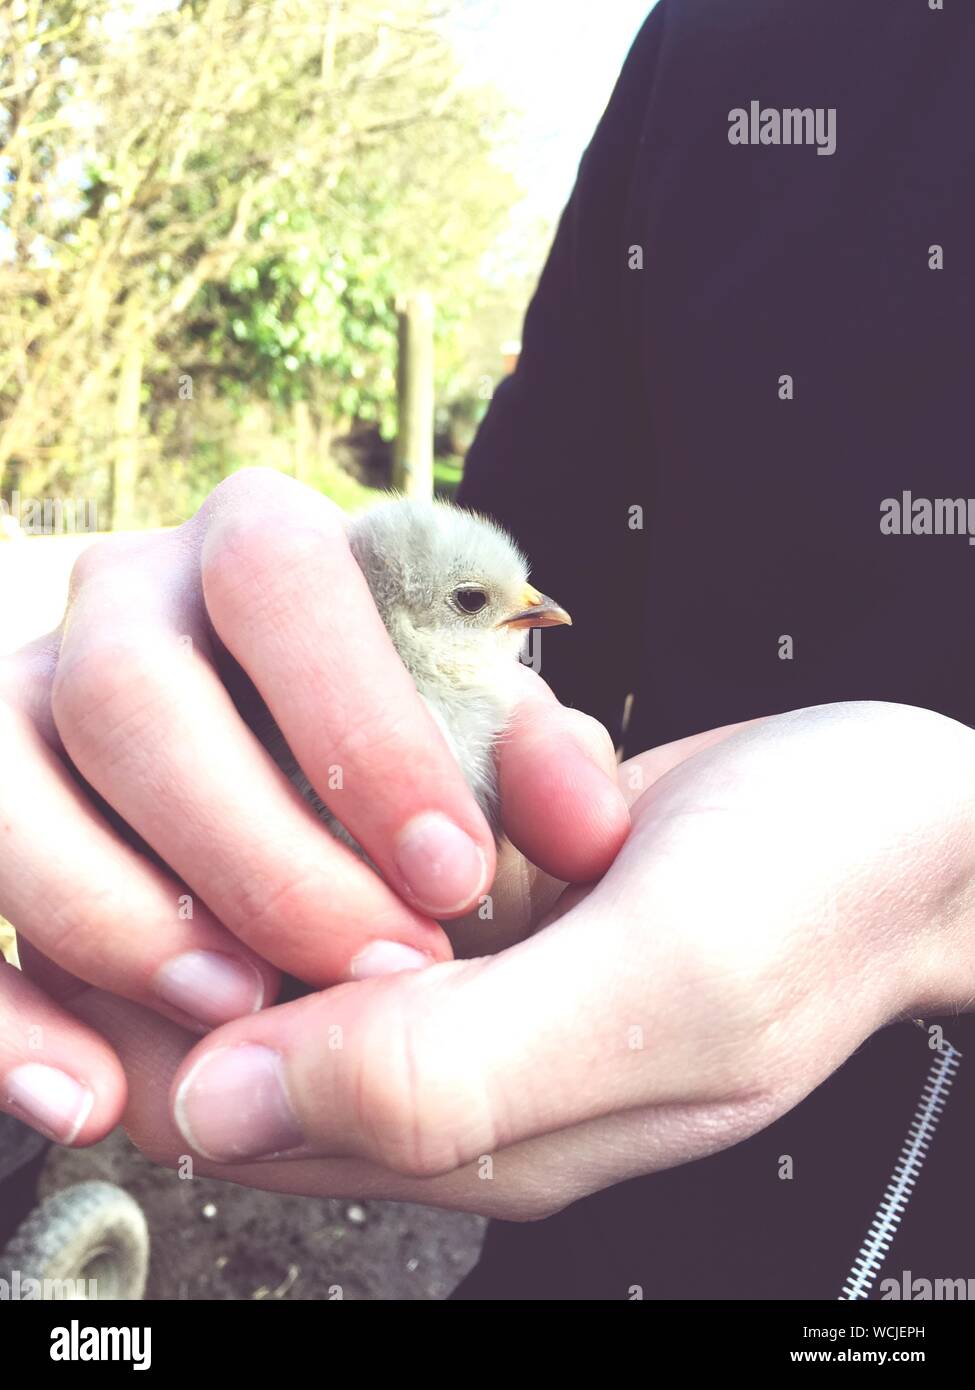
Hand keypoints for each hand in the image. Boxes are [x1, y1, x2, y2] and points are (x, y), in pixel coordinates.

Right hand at [0, 468, 627, 1144]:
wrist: (316, 768)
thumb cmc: (414, 751)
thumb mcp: (493, 738)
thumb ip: (540, 766)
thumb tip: (586, 829)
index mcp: (258, 543)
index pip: (277, 583)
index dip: (355, 726)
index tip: (449, 872)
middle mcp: (125, 603)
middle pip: (128, 692)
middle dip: (251, 850)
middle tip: (373, 970)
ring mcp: (31, 699)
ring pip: (5, 786)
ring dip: (112, 920)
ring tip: (234, 1022)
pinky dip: (9, 1009)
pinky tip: (84, 1098)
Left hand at [59, 700, 974, 1216]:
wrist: (923, 816)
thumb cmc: (821, 899)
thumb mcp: (658, 991)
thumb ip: (443, 1072)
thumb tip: (216, 1110)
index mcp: (467, 1133)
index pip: (222, 1102)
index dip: (202, 988)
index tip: (308, 871)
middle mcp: (454, 1050)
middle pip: (272, 965)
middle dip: (342, 864)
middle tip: (484, 827)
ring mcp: (484, 953)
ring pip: (347, 861)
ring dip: (437, 802)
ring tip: (575, 806)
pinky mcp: (512, 869)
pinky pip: (429, 800)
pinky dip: (489, 761)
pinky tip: (583, 774)